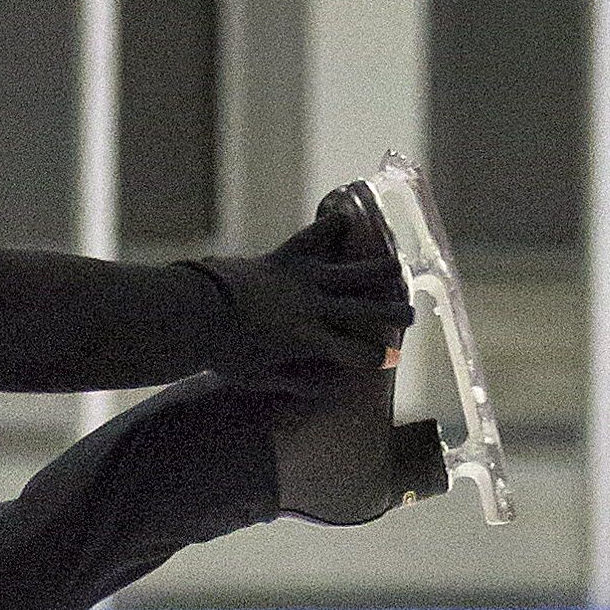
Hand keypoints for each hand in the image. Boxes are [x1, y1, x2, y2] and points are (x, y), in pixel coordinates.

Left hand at [205, 198, 415, 389]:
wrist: (198, 309)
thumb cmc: (222, 351)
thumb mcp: (257, 378)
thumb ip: (292, 383)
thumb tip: (325, 391)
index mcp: (311, 341)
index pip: (356, 353)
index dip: (374, 357)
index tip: (386, 359)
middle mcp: (316, 308)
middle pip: (367, 309)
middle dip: (393, 312)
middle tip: (411, 314)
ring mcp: (304, 278)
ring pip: (354, 270)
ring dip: (380, 269)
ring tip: (397, 266)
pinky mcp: (287, 256)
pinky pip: (315, 236)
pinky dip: (331, 226)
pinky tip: (346, 218)